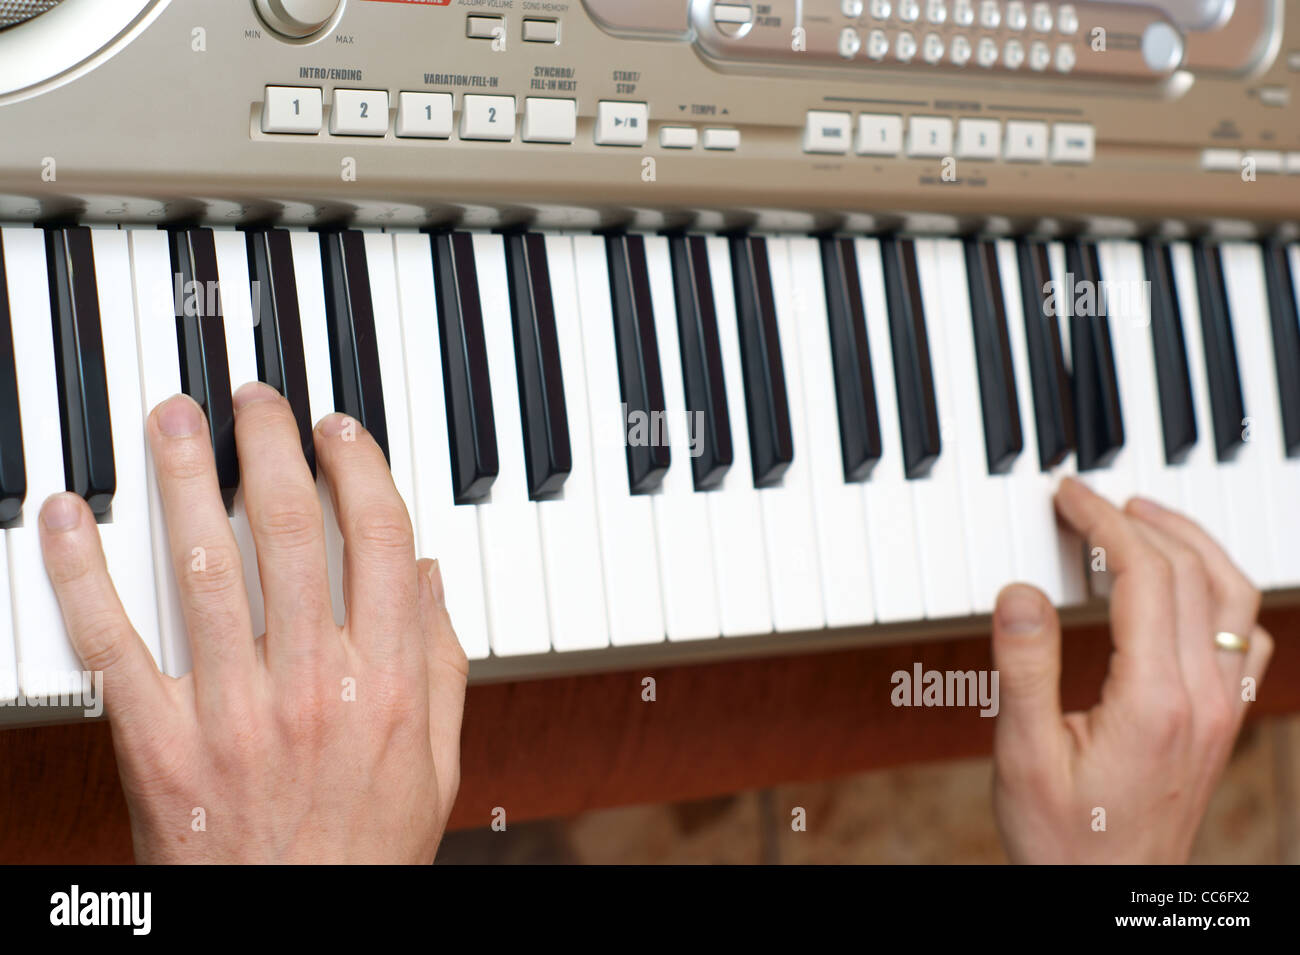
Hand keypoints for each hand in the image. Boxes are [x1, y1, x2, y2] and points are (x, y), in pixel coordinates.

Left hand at [38, 383, 466, 862]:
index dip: (358, 468)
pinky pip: (114, 645)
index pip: (377, 541)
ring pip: (201, 569)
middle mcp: (311, 684)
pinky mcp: (160, 742)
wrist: (296, 926)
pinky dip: (84, 574)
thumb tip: (431, 578)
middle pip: (287, 532)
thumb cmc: (365, 849)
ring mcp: (230, 711)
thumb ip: (441, 664)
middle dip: (269, 448)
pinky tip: (72, 517)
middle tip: (252, 401)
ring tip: (173, 420)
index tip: (335, 430)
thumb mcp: (438, 762)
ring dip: (183, 481)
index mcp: (385, 682)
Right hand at [991, 477, 1271, 863]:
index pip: (1145, 574)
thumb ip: (1024, 668)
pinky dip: (1220, 589)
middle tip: (1089, 499)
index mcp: (1154, 699)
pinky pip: (1245, 634)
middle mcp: (1203, 697)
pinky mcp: (1222, 719)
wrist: (1108, 897)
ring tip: (1141, 517)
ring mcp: (1222, 708)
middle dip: (1139, 519)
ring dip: (1190, 542)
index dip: (1105, 520)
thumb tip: (1021, 591)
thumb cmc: (1063, 837)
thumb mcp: (1023, 755)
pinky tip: (1186, 585)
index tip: (1070, 496)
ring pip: (1234, 595)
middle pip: (1192, 572)